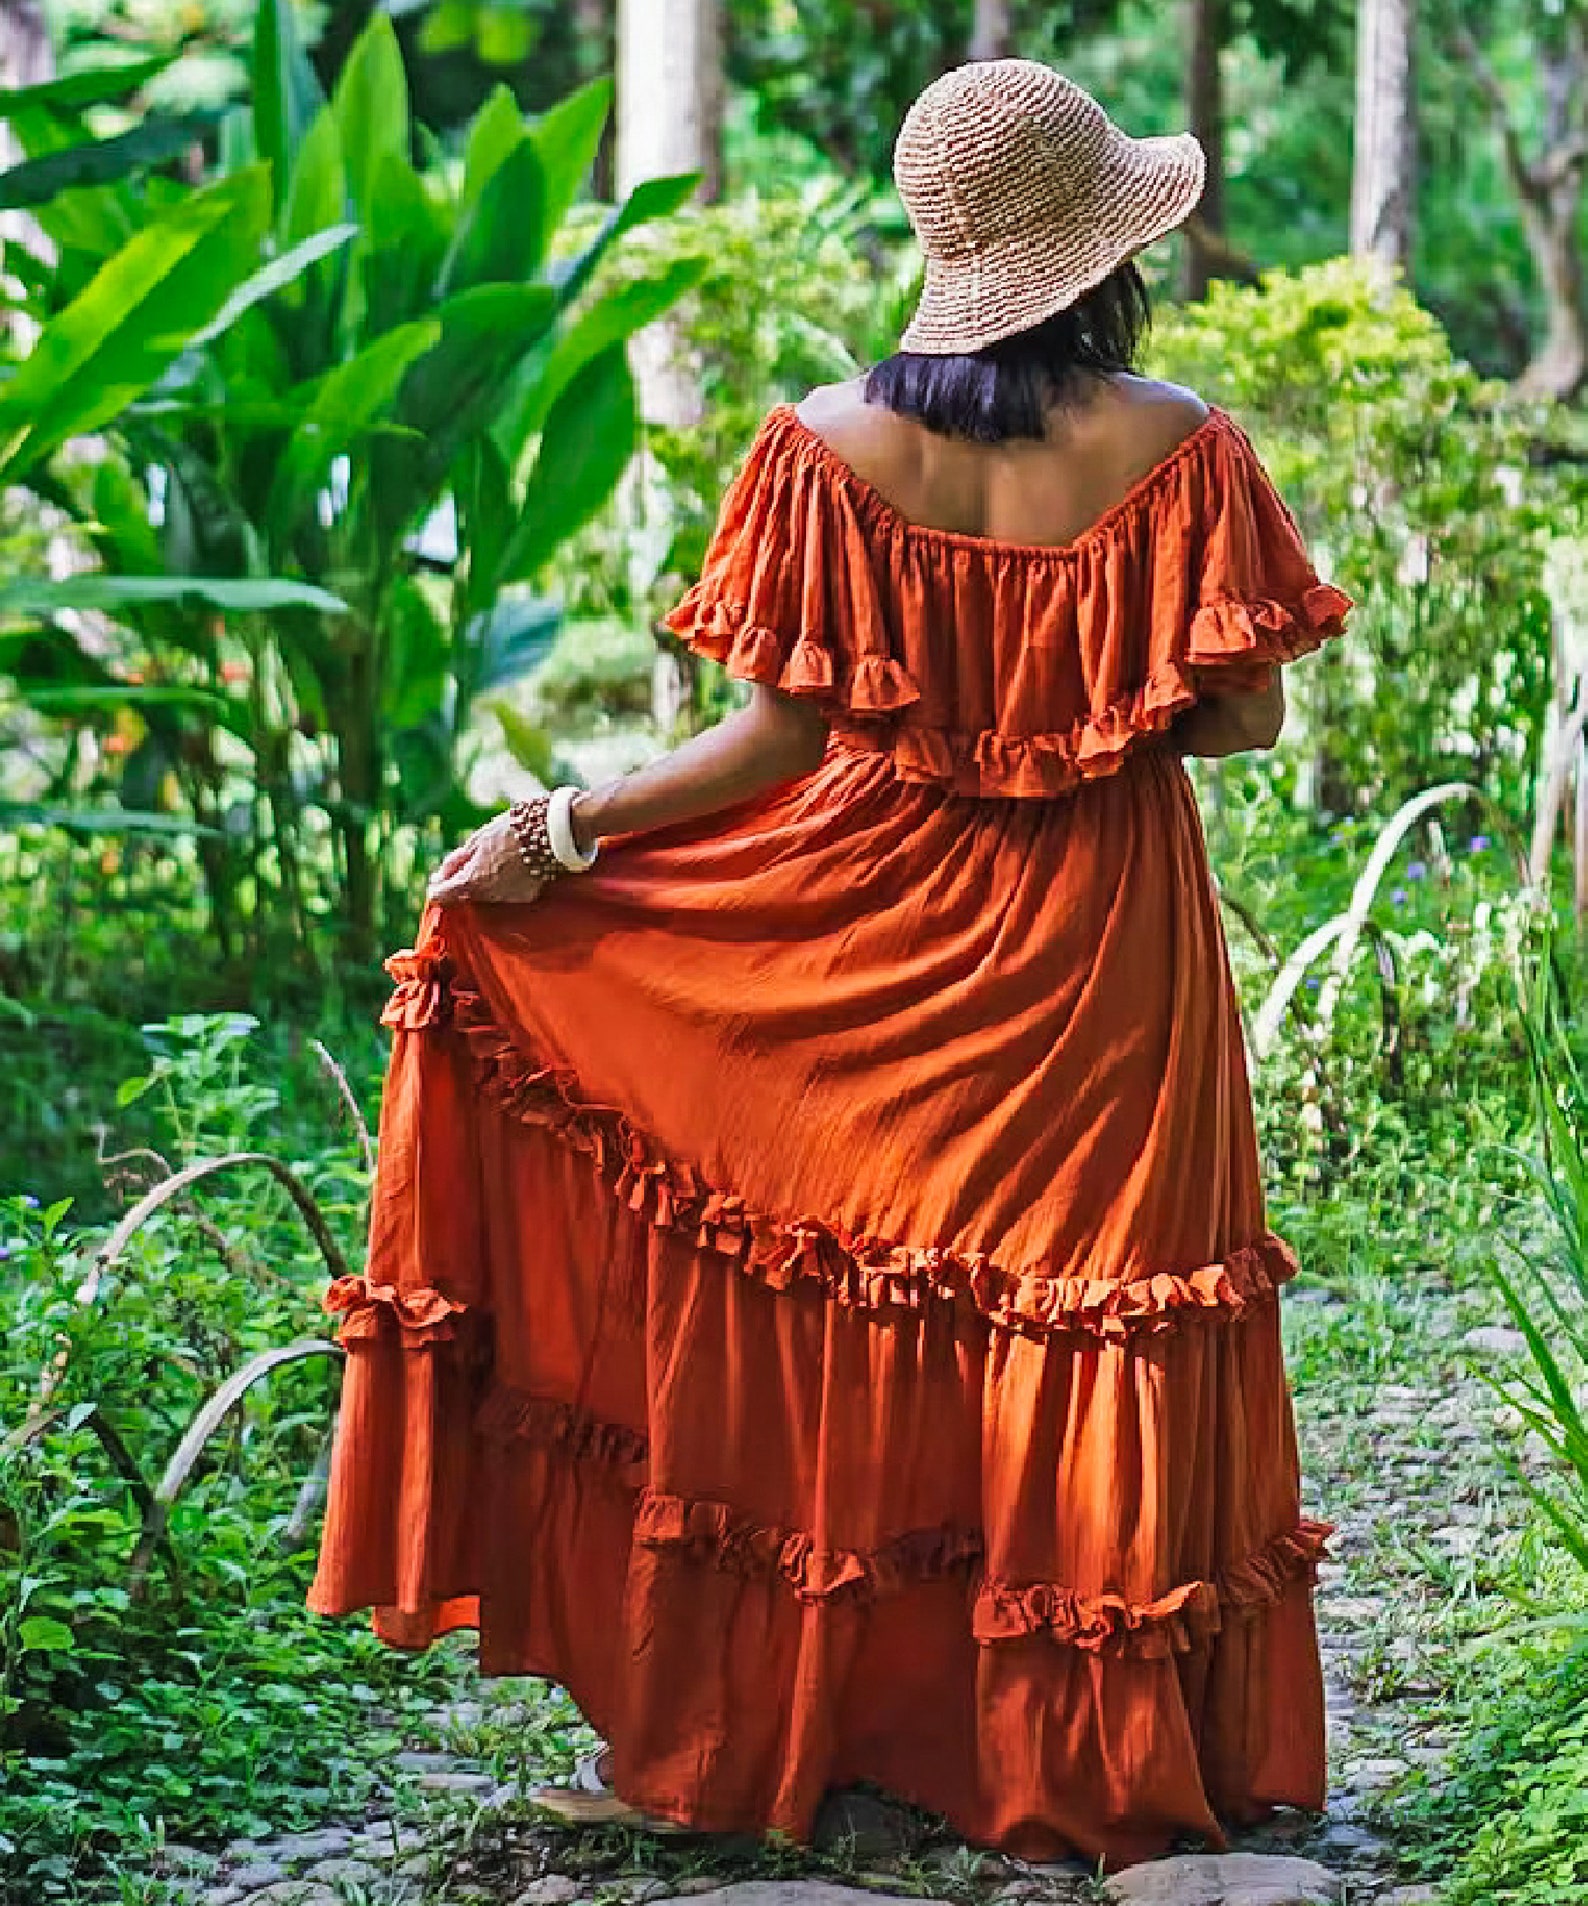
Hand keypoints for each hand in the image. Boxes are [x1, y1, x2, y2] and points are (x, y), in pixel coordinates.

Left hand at [426, 813, 552, 906]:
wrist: (552, 833)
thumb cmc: (511, 831)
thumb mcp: (477, 840)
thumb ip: (458, 861)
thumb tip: (443, 874)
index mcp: (471, 883)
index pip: (441, 896)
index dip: (437, 886)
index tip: (439, 877)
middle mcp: (488, 898)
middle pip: (465, 896)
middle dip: (462, 882)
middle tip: (465, 862)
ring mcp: (509, 900)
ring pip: (486, 896)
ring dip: (483, 883)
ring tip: (492, 860)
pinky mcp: (528, 898)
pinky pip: (507, 894)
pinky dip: (503, 884)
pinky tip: (510, 867)